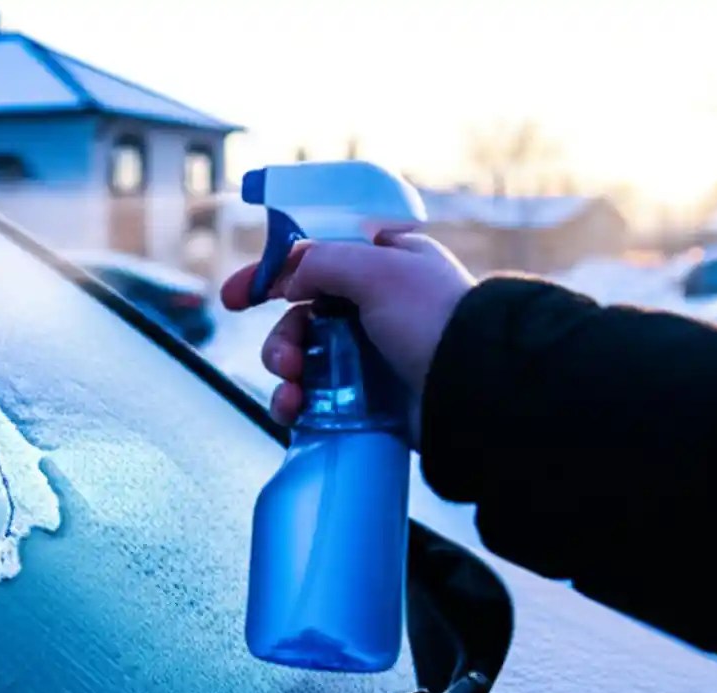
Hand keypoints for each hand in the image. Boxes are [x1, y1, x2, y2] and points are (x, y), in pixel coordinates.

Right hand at [220, 233, 474, 437]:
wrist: (478, 391)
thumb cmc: (435, 320)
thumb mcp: (378, 269)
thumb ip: (322, 262)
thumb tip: (290, 282)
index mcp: (384, 264)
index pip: (315, 259)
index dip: (272, 274)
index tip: (238, 296)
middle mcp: (375, 307)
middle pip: (300, 314)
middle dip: (280, 336)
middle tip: (285, 359)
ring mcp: (370, 354)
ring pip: (302, 357)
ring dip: (284, 371)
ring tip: (294, 389)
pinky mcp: (367, 397)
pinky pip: (315, 397)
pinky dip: (295, 403)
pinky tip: (295, 410)